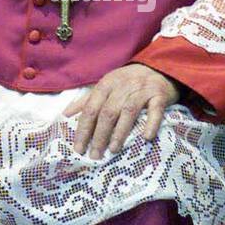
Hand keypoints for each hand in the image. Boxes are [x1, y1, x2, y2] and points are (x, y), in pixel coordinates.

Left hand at [62, 63, 180, 159]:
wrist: (159, 68)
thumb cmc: (128, 82)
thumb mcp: (106, 86)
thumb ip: (87, 100)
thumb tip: (65, 115)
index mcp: (106, 84)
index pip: (91, 108)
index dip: (83, 129)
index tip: (78, 148)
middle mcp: (123, 86)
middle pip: (108, 112)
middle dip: (99, 135)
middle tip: (95, 155)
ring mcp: (142, 90)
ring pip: (128, 112)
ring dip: (120, 132)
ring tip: (113, 150)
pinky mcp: (159, 95)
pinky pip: (155, 110)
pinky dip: (151, 124)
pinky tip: (146, 138)